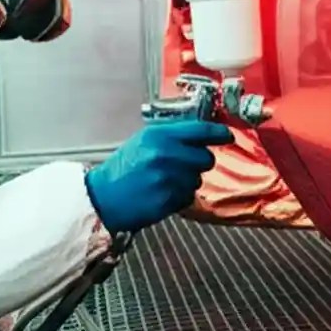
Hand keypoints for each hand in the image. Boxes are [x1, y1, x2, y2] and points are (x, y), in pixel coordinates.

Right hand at [84, 121, 229, 233]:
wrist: (103, 197)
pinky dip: (180, 196)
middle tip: (185, 165)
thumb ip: (171, 135)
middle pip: (206, 158)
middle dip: (200, 162)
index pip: (201, 130)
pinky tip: (163, 193)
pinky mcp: (169, 200)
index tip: (227, 136)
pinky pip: (188, 196)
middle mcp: (166, 154)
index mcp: (160, 135)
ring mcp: (168, 179)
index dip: (219, 133)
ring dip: (188, 181)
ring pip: (198, 179)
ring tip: (166, 181)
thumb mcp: (143, 140)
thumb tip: (201, 133)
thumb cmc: (123, 167)